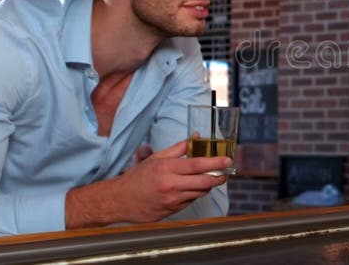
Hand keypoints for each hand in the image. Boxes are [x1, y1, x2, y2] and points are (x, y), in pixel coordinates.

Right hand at [66, 140, 230, 227]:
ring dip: (208, 185)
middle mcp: (171, 185)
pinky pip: (191, 201)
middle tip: (225, 172)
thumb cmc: (138, 177)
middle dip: (219, 177)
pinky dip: (196, 193)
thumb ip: (179, 148)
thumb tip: (196, 138)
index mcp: (167, 169)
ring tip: (210, 177)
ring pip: (201, 192)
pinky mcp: (172, 211)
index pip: (198, 165)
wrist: (120, 200)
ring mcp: (172, 200)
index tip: (228, 160)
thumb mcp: (157, 158)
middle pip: (205, 182)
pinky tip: (192, 187)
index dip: (216, 162)